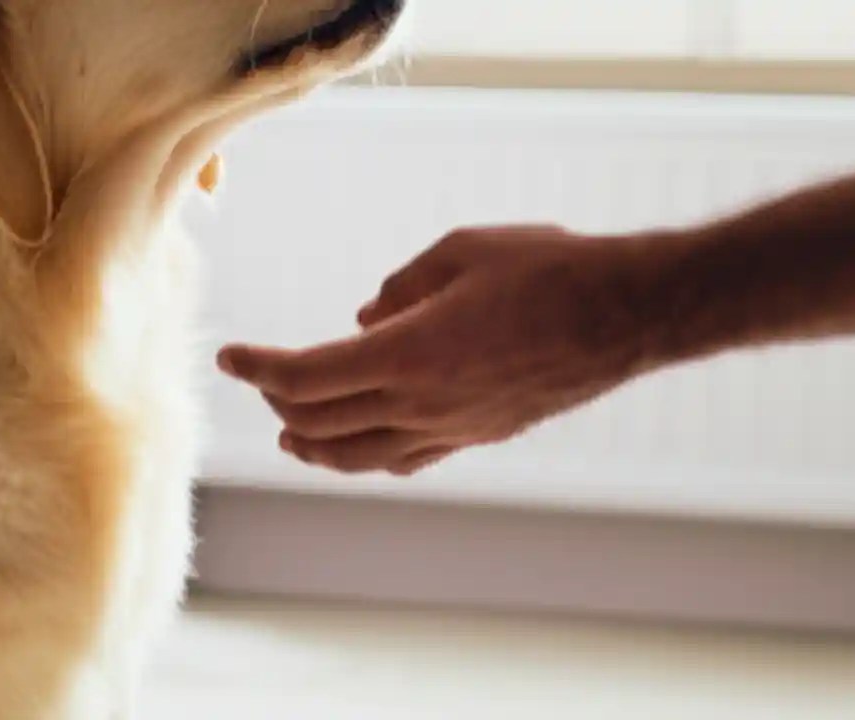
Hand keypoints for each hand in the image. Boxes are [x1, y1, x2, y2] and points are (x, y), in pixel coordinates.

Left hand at [217, 226, 666, 474]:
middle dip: (278, 403)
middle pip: (320, 424)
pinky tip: (362, 445)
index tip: (228, 355)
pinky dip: (367, 455)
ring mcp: (451, 429)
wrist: (625, 315)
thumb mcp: (461, 252)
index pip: (304, 376)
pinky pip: (406, 459)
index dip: (256, 368)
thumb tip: (365, 314)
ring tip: (290, 435)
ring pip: (359, 458)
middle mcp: (421, 404)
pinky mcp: (479, 437)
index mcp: (407, 354)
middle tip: (259, 380)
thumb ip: (400, 286)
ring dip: (314, 446)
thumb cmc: (547, 270)